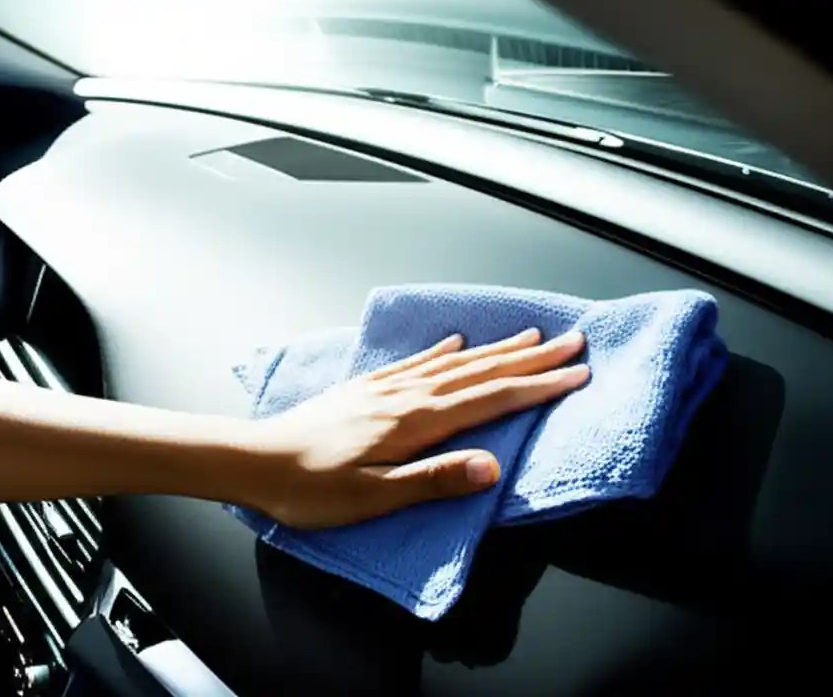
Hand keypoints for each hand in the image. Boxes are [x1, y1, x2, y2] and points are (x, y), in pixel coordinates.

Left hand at [252, 328, 588, 528]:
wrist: (254, 461)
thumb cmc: (310, 488)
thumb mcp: (374, 497)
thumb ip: (434, 479)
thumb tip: (491, 465)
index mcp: (415, 422)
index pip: (491, 399)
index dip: (537, 388)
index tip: (577, 375)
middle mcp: (405, 395)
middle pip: (481, 372)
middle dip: (531, 359)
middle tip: (573, 342)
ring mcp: (384, 388)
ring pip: (454, 362)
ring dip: (496, 349)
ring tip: (530, 336)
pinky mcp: (365, 389)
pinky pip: (415, 363)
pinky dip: (442, 351)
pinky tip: (454, 341)